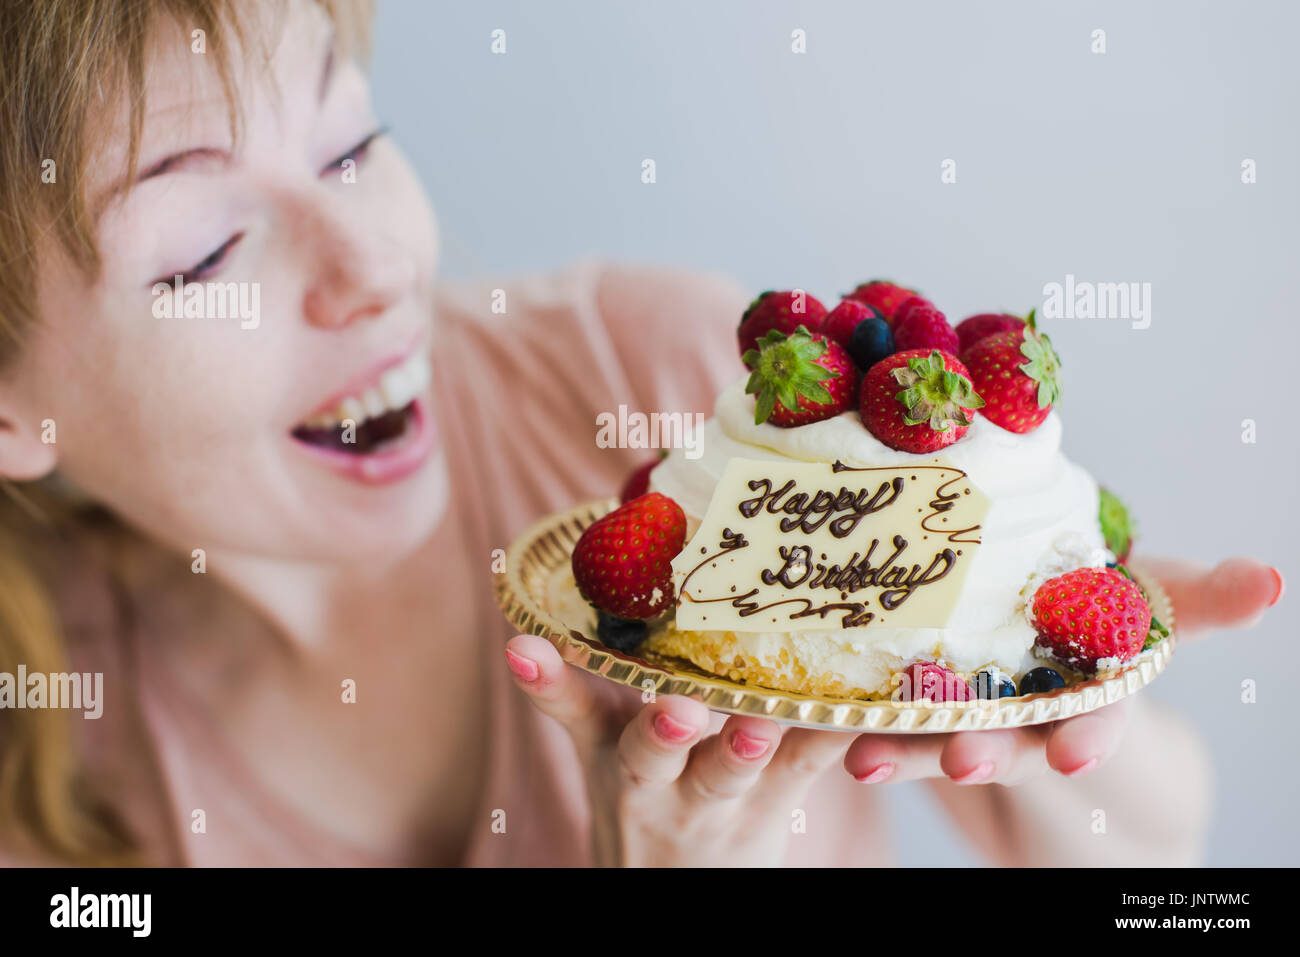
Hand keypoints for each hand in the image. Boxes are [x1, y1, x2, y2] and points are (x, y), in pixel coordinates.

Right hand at [503, 633, 853, 865]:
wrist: (681, 891)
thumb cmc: (650, 794)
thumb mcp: (606, 746)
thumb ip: (584, 683)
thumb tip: (547, 603)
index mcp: (611, 749)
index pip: (569, 711)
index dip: (545, 680)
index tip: (521, 645)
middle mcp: (655, 780)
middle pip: (649, 757)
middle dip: (660, 730)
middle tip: (676, 709)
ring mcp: (713, 801)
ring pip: (724, 776)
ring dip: (740, 751)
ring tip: (757, 730)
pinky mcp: (771, 807)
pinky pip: (801, 770)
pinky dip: (828, 738)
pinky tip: (852, 712)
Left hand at [841, 557, 1284, 786]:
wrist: (1023, 625)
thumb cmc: (1092, 608)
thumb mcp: (1147, 597)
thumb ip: (1198, 595)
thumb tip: (1273, 582)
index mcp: (1084, 684)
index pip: (1095, 717)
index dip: (1085, 737)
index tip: (1070, 758)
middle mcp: (1030, 710)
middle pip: (1006, 740)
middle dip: (987, 751)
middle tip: (961, 760)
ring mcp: (970, 711)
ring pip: (934, 736)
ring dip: (902, 750)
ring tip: (860, 758)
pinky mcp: (911, 702)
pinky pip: (880, 713)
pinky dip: (850, 720)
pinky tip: (815, 727)